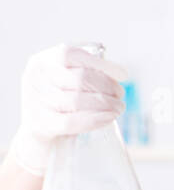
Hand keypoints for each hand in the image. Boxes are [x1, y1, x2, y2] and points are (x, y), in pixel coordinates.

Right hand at [15, 43, 128, 174]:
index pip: (71, 55)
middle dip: (108, 87)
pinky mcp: (39, 125)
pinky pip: (70, 121)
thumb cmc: (61, 104)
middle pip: (79, 78)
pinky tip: (109, 118)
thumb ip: (86, 73)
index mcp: (42, 61)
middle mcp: (35, 78)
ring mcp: (34, 102)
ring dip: (106, 105)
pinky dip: (94, 120)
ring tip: (118, 108)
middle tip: (120, 96)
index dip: (100, 64)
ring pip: (76, 100)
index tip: (123, 75)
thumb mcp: (67, 82)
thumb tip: (119, 74)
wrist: (40, 134)